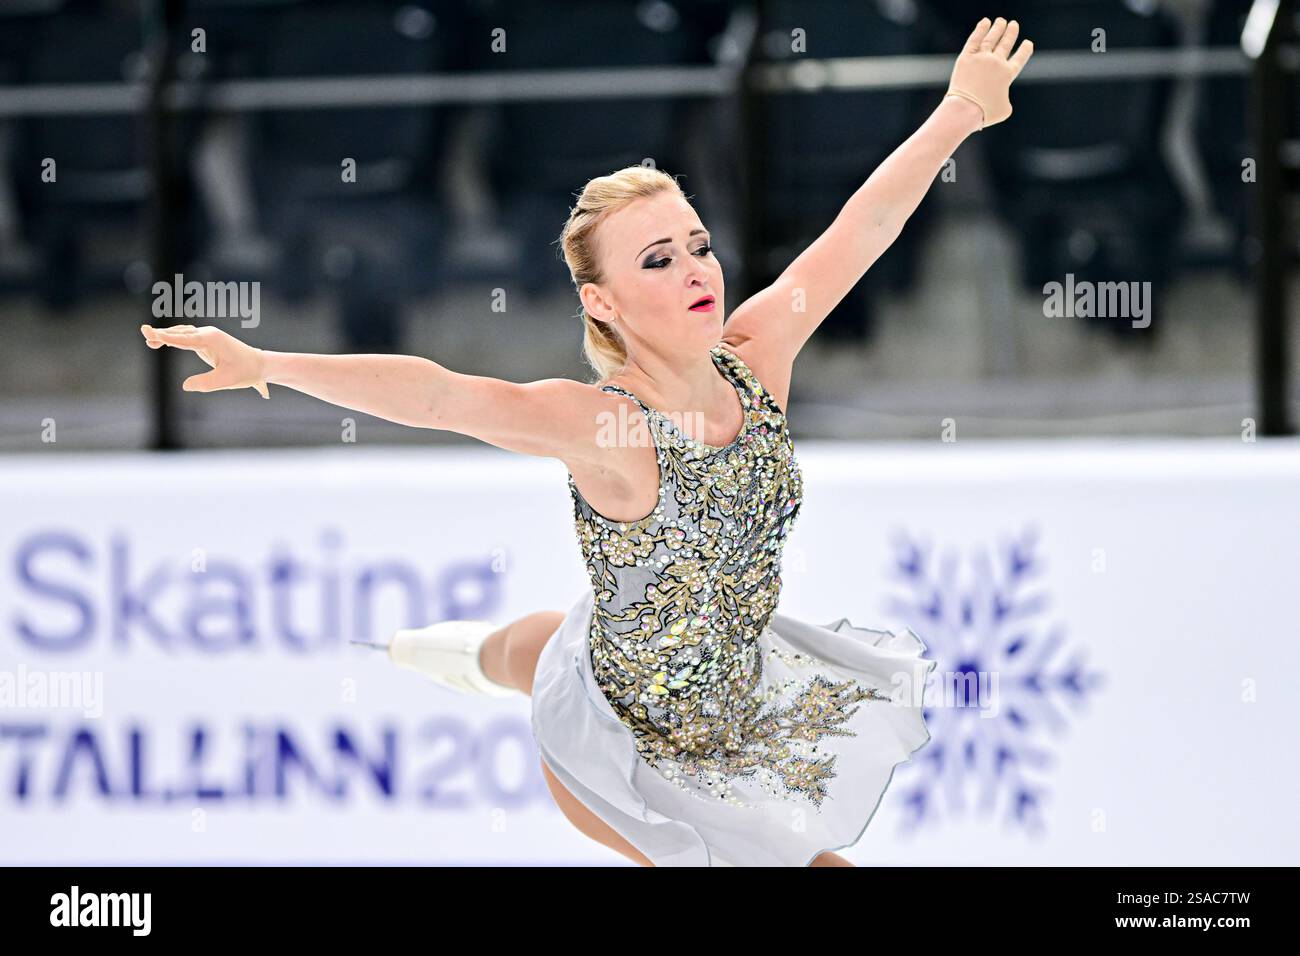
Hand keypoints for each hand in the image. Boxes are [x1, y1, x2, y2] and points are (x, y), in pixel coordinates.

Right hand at [139, 323, 269, 398]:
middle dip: (162, 333)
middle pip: (180, 333)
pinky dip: (173, 338)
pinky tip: (160, 341)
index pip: (186, 338)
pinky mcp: (205, 341)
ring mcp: (206, 336)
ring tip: (148, 338)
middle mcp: (208, 334)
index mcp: (212, 340)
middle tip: (143, 331)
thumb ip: (205, 383)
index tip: (152, 334)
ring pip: (181, 334)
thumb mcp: (225, 381)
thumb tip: (185, 386)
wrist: (259, 365)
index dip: (168, 337)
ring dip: (165, 335)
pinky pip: (185, 338)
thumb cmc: (245, 372)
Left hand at [946, 17, 1032, 128]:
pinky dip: (981, 29)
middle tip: (1014, 25)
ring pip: (992, 38)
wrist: (965, 109)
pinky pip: (975, 39)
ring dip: (998, 28)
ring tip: (1001, 21)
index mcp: (1008, 74)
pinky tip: (985, 22)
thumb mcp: (1004, 111)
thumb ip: (1006, 99)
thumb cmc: (984, 114)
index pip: (1019, 58)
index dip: (1025, 50)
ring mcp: (981, 58)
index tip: (1027, 43)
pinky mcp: (966, 58)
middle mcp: (997, 62)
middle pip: (1006, 44)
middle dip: (1011, 33)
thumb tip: (1001, 97)